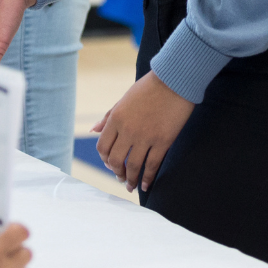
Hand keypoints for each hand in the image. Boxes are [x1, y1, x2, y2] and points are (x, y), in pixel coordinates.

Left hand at [93, 71, 194, 191]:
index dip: (104, 159)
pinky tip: (146, 185)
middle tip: (120, 177)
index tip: (110, 163)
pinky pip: (152, 166)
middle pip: (116, 160)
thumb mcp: (124, 99)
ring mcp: (145, 137)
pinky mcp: (162, 142)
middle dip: (116, 172)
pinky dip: (148, 179)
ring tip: (131, 186)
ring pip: (133, 167)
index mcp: (116, 118)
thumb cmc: (148, 87)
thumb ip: (109, 116)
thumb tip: (93, 130)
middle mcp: (128, 130)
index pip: (103, 146)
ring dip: (131, 180)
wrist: (174, 81)